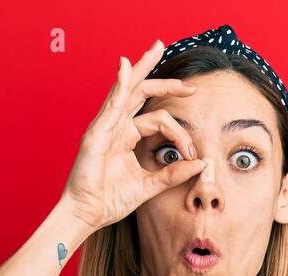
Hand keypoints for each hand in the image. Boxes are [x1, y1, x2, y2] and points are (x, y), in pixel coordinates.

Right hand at [60, 38, 205, 232]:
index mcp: (127, 137)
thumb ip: (173, 173)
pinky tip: (126, 66)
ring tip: (157, 48)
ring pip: (127, 89)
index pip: (158, 120)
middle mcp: (116, 126)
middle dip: (165, 83)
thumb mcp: (150, 185)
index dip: (179, 133)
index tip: (191, 152)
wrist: (87, 214)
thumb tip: (199, 162)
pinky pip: (111, 103)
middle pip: (141, 93)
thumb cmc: (110, 201)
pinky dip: (120, 83)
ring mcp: (105, 126)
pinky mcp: (97, 132)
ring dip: (143, 67)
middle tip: (189, 84)